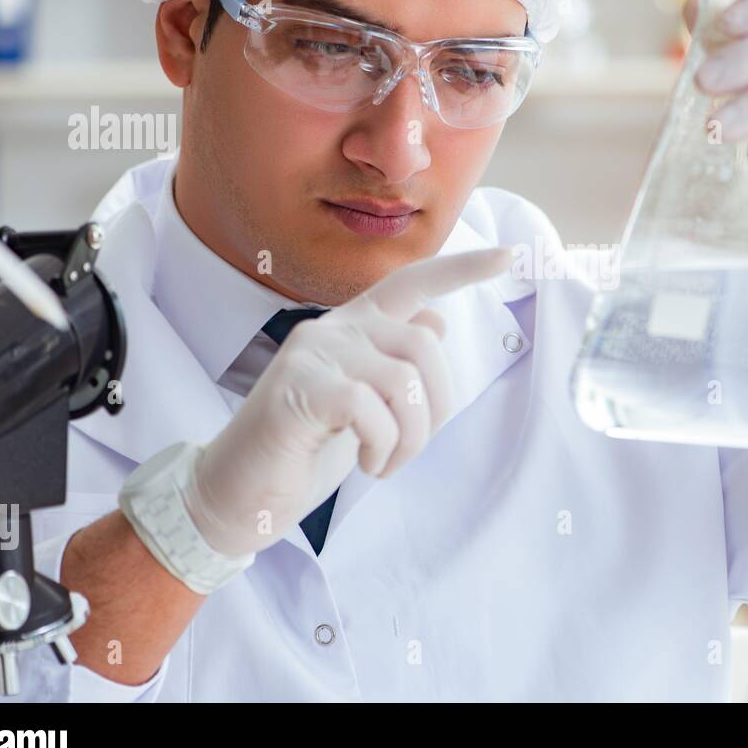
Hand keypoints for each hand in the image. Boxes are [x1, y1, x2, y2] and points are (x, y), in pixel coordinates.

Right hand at [184, 247, 513, 556]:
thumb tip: (436, 318)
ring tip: (384, 463)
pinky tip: (366, 465)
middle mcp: (333, 328)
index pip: (412, 281)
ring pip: (403, 380)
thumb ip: (393, 359)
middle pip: (424, 344)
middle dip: (437, 407)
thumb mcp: (363, 401)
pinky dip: (383, 447)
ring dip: (411, 438)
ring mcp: (312, 355)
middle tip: (410, 450)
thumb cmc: (303, 448)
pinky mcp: (298, 390)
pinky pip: (370, 408)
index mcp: (353, 327)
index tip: (509, 255)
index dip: (462, 269)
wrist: (238, 493)